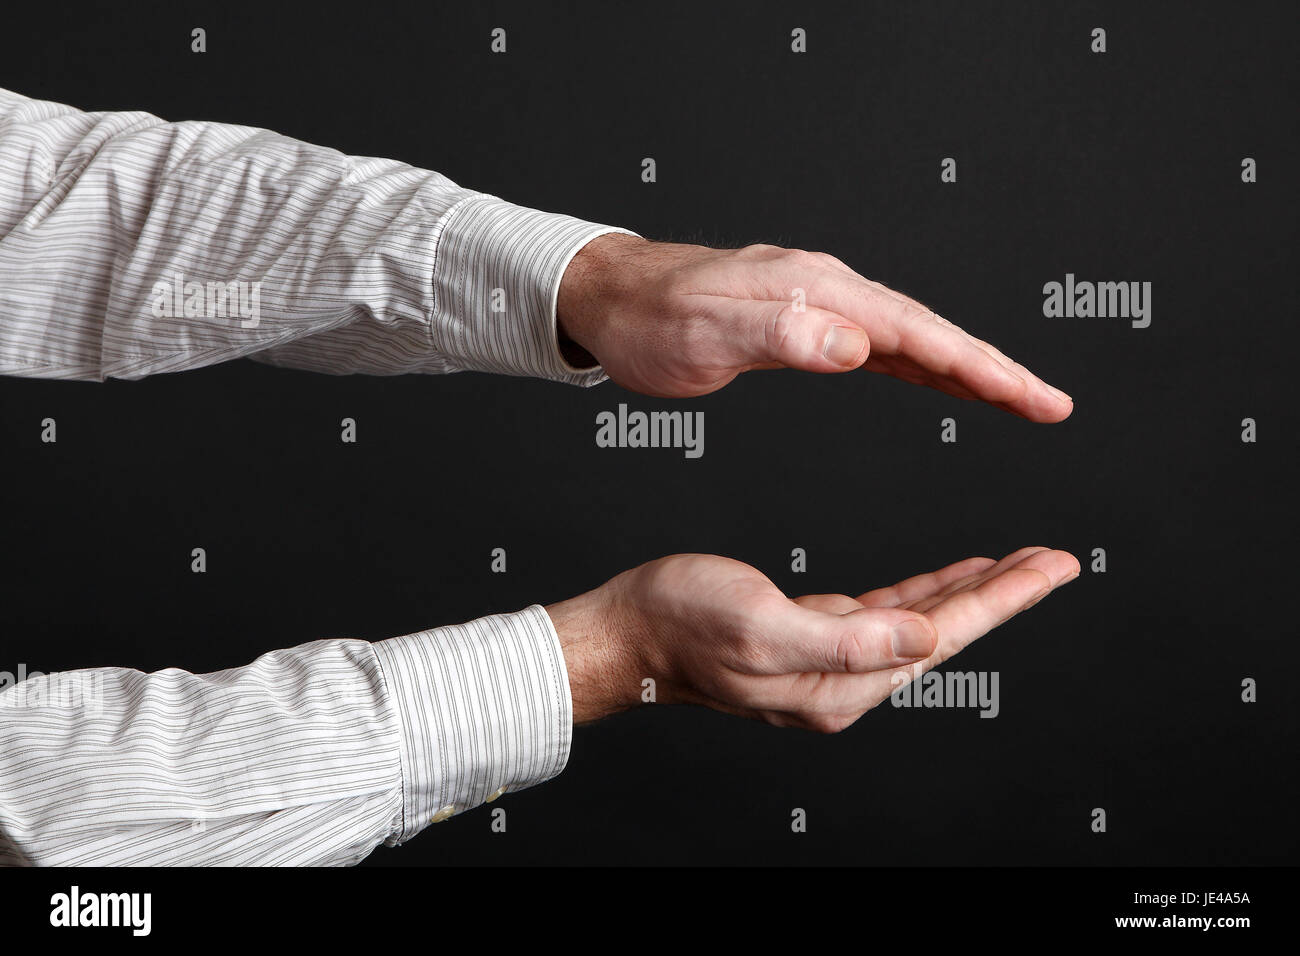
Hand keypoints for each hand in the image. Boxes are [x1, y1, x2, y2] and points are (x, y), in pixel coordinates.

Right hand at [546, 547, 1078, 729]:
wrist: (631, 630)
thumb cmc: (683, 625)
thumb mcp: (765, 627)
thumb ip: (850, 639)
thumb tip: (930, 640)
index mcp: (841, 684)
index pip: (944, 638)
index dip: (1004, 600)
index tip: (1054, 567)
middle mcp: (845, 681)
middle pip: (946, 632)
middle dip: (1005, 594)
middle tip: (1059, 560)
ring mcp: (831, 661)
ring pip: (923, 622)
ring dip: (972, 591)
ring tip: (1021, 564)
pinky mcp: (814, 635)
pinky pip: (888, 614)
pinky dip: (925, 592)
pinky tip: (949, 578)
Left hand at [557, 234, 1072, 421]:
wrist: (611, 296)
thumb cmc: (649, 320)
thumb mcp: (704, 334)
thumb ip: (779, 336)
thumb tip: (857, 346)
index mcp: (816, 290)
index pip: (917, 332)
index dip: (981, 368)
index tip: (1033, 399)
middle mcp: (827, 288)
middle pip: (930, 331)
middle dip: (994, 370)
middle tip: (1051, 406)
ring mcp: (819, 302)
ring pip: (910, 338)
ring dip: (965, 368)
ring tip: (1016, 399)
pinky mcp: (804, 321)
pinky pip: (879, 344)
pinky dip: (920, 364)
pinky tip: (938, 380)